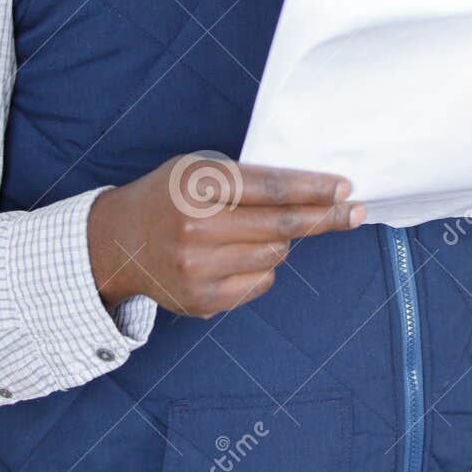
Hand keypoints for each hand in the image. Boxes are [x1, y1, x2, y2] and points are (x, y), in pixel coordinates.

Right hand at [88, 157, 365, 317]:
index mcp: (196, 187)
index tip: (345, 189)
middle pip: (281, 226)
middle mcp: (196, 230)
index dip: (313, 189)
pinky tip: (238, 256)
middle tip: (354, 212)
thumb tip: (315, 193)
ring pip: (275, 256)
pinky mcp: (201, 300)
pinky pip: (260, 283)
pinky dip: (261, 267)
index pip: (270, 189)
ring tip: (255, 231)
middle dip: (324, 217)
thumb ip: (246, 181)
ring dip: (281, 242)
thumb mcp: (197, 170)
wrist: (116, 243)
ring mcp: (198, 270)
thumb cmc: (168, 197)